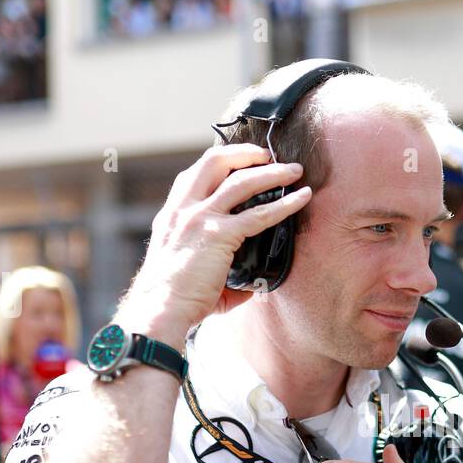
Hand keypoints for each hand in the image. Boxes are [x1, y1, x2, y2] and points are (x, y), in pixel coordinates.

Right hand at [117, 143, 311, 343]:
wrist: (160, 309)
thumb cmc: (175, 299)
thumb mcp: (190, 273)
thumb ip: (218, 272)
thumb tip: (249, 287)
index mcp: (172, 215)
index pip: (194, 174)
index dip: (220, 162)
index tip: (241, 160)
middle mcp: (184, 209)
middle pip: (214, 162)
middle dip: (245, 153)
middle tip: (268, 155)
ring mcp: (201, 218)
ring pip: (242, 182)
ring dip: (272, 172)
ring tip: (294, 171)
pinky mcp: (219, 234)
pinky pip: (260, 214)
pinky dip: (285, 204)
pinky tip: (302, 198)